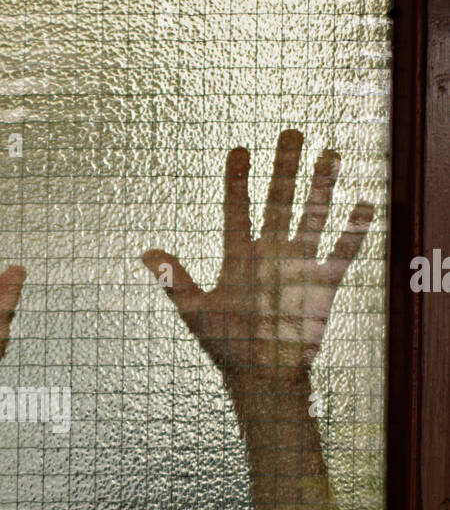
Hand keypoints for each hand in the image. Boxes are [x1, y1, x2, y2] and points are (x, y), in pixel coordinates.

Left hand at [142, 129, 374, 396]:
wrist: (262, 378)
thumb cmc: (226, 346)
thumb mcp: (196, 311)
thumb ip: (175, 280)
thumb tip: (145, 252)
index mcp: (239, 257)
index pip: (237, 209)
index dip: (237, 180)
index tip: (239, 149)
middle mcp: (270, 255)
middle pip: (278, 201)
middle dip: (285, 168)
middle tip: (291, 131)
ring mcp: (298, 267)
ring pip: (312, 218)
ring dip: (321, 188)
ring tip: (329, 154)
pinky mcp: (322, 286)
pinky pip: (341, 254)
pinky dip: (353, 232)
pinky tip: (364, 204)